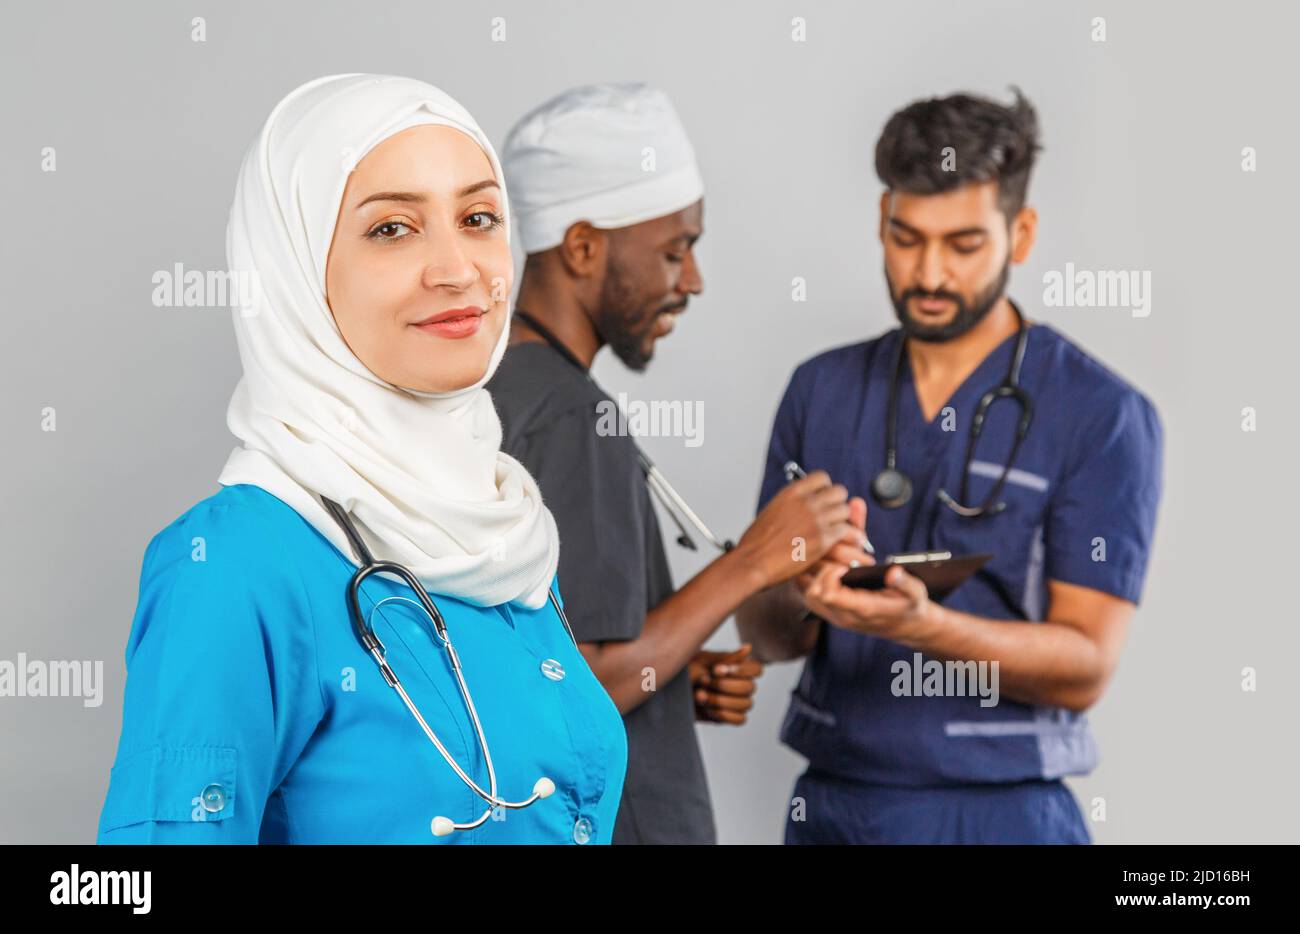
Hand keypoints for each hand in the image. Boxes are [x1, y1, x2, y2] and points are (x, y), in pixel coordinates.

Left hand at [689, 644, 763, 724]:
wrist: (664, 687)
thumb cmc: (682, 670)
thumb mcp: (702, 661)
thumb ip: (727, 658)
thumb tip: (749, 647)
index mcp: (735, 667)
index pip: (756, 669)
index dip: (741, 670)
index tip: (717, 669)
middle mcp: (738, 684)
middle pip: (750, 688)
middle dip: (725, 686)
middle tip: (703, 681)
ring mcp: (733, 701)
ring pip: (746, 704)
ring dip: (721, 701)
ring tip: (700, 696)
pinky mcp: (725, 716)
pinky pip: (739, 719)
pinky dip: (724, 714)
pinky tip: (707, 709)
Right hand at [735, 472, 873, 589]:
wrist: (753, 561)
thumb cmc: (756, 542)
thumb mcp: (771, 510)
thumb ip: (791, 504)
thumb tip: (800, 503)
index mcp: (792, 493)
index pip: (822, 478)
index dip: (826, 488)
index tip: (824, 497)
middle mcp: (806, 502)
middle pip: (839, 492)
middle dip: (838, 503)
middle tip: (834, 515)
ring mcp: (816, 520)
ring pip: (845, 510)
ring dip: (843, 520)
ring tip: (838, 529)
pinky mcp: (823, 539)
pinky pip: (846, 530)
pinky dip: (847, 536)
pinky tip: (843, 541)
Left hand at [800, 559, 934, 641]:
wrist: (907, 626)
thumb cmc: (910, 605)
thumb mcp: (916, 593)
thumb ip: (905, 582)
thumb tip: (893, 572)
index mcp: (863, 610)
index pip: (830, 595)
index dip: (832, 575)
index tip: (846, 565)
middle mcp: (845, 617)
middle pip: (814, 595)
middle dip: (821, 573)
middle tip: (838, 563)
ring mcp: (837, 618)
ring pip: (808, 598)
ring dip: (815, 578)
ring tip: (834, 567)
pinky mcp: (833, 615)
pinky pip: (811, 600)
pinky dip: (814, 583)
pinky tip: (830, 572)